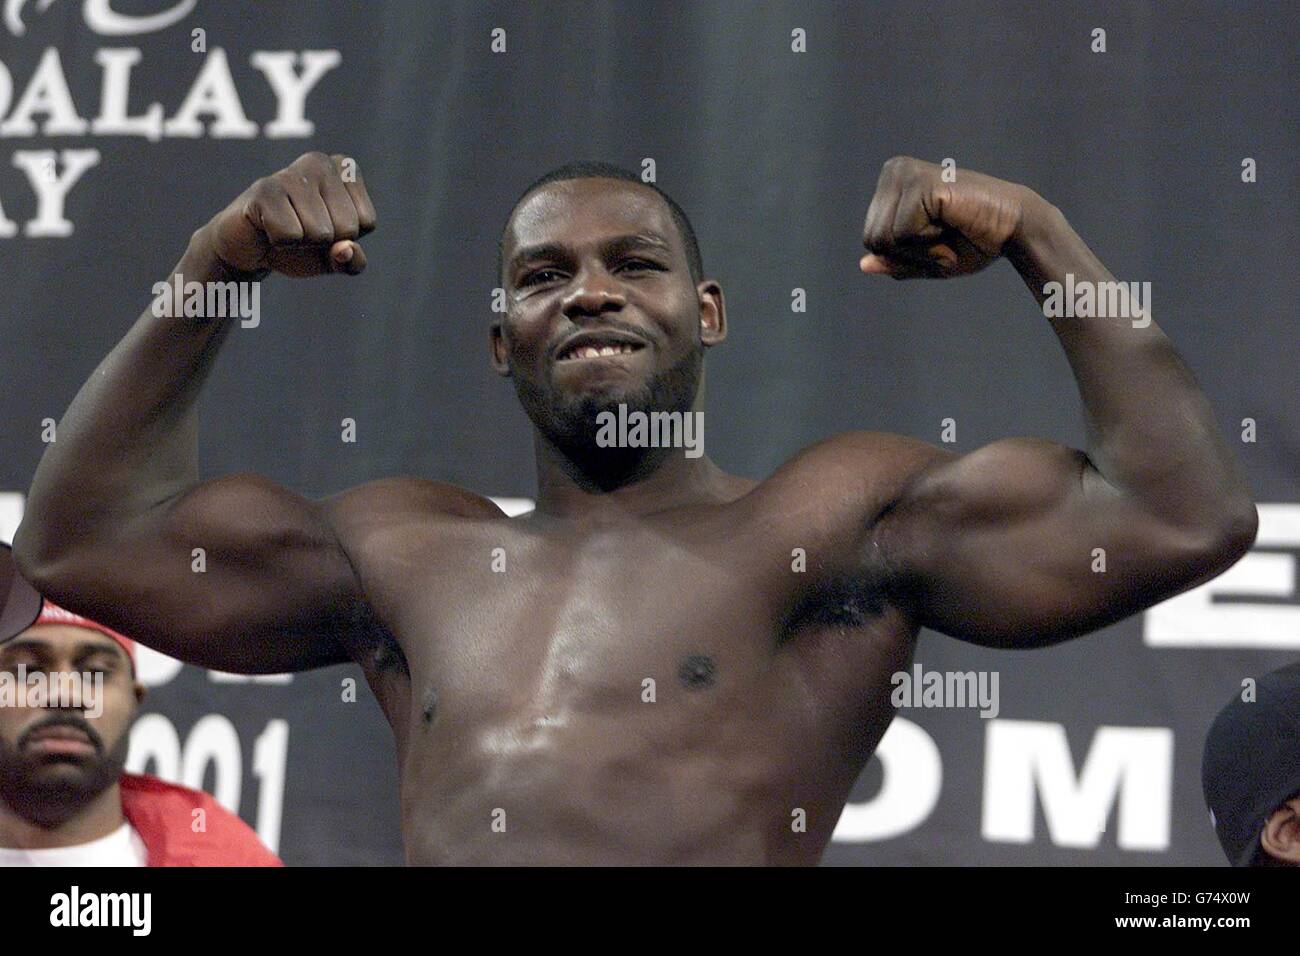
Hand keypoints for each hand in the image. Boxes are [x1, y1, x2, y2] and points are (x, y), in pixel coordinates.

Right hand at [199, 152, 376, 277]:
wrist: (251, 246)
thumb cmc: (300, 243)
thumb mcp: (335, 259)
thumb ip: (354, 262)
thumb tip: (345, 249)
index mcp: (345, 170)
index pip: (367, 222)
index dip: (346, 238)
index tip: (324, 226)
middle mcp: (320, 162)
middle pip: (346, 228)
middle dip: (325, 242)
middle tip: (302, 229)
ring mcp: (291, 172)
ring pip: (320, 233)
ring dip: (301, 243)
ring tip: (286, 226)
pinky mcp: (263, 189)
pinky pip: (290, 235)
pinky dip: (280, 242)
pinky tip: (268, 227)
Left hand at [859, 157, 1031, 278]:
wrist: (1015, 228)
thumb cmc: (974, 241)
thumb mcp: (927, 259)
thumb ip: (895, 262)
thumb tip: (863, 266)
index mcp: (890, 184)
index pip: (871, 239)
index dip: (904, 255)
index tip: (937, 240)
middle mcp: (894, 170)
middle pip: (873, 239)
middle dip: (910, 254)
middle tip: (945, 239)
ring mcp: (906, 173)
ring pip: (885, 239)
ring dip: (921, 251)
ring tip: (948, 232)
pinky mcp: (922, 183)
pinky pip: (902, 234)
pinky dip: (929, 245)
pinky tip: (952, 225)